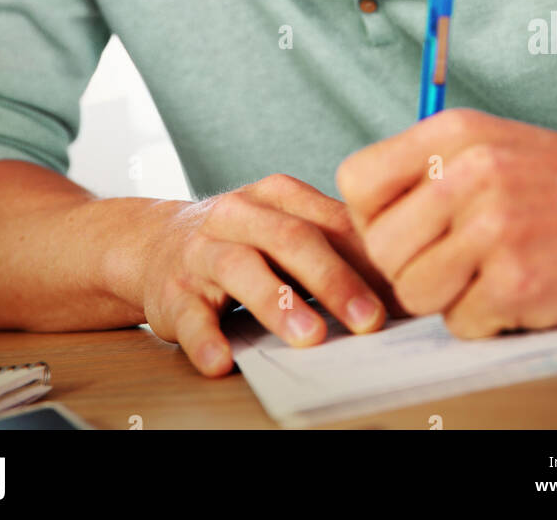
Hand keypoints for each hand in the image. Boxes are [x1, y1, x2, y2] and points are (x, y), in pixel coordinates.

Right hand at [121, 174, 397, 375]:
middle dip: (335, 280)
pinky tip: (223, 361)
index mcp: (277, 195)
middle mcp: (239, 214)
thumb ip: (334, 244)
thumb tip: (403, 280)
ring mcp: (203, 251)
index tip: (403, 292)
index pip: (330, 221)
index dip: (370, 257)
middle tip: (370, 319)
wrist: (153, 243)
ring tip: (310, 337)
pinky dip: (206, 339)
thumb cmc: (241, 240)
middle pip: (292, 239)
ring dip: (279, 304)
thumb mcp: (285, 225)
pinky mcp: (173, 291)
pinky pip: (190, 315)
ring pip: (241, 269)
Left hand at [335, 109, 556, 336]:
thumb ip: (423, 168)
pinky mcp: (517, 279)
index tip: (405, 225)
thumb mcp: (486, 144)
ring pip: (412, 291)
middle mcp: (471, 172)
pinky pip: (459, 322)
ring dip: (445, 295)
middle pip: (380, 247)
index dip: (371, 215)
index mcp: (454, 133)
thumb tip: (358, 217)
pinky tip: (515, 287)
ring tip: (484, 271)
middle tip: (451, 258)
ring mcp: (495, 226)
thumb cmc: (549, 184)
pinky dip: (484, 317)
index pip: (356, 181)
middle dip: (407, 265)